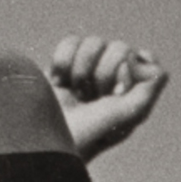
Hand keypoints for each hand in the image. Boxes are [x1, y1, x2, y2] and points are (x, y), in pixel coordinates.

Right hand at [50, 33, 169, 159]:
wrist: (34, 139)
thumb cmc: (82, 136)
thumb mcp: (121, 118)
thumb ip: (146, 91)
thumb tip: (144, 58)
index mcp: (132, 98)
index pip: (145, 61)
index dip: (132, 66)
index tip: (118, 88)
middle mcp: (113, 85)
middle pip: (120, 48)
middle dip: (103, 72)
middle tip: (90, 98)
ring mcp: (88, 75)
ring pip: (95, 43)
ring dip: (81, 68)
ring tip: (73, 93)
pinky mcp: (63, 68)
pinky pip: (70, 42)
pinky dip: (63, 60)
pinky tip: (58, 83)